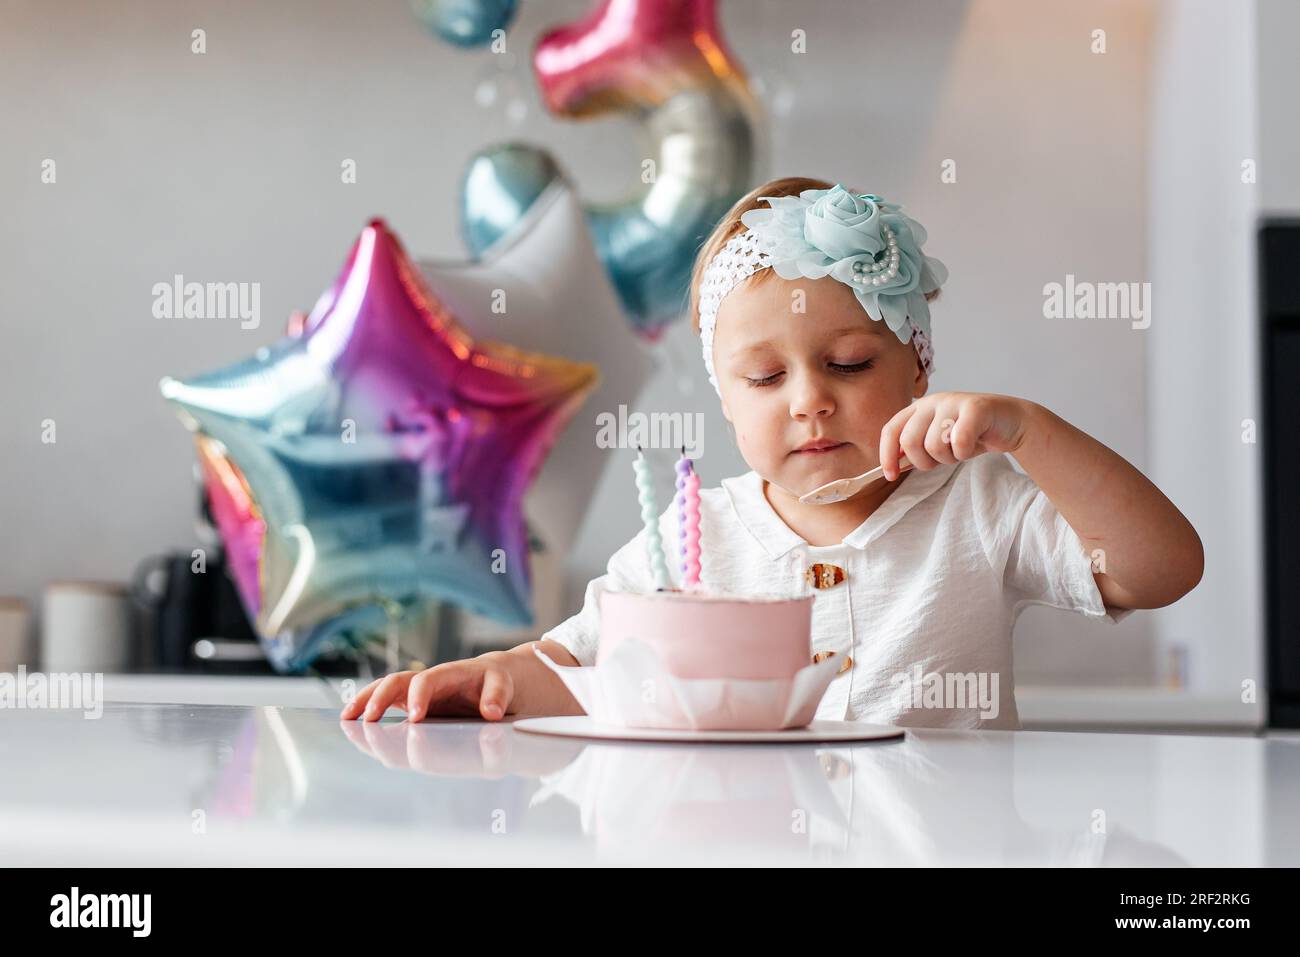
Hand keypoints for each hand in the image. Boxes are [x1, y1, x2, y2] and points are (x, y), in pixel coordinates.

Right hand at [339, 653, 516, 722]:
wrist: (493, 681)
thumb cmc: (498, 686)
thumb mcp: (505, 687)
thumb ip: (498, 698)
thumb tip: (490, 712)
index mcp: (451, 673)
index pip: (428, 680)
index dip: (419, 696)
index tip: (414, 717)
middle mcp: (428, 680)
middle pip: (398, 681)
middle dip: (381, 698)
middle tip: (370, 720)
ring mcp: (416, 691)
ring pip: (384, 689)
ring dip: (365, 701)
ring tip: (347, 718)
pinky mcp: (410, 702)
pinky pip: (384, 702)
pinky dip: (366, 708)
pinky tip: (350, 722)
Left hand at [879, 392, 1034, 480]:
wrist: (1010, 423)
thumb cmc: (972, 435)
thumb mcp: (938, 444)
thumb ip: (915, 451)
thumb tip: (892, 466)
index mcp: (919, 408)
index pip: (891, 430)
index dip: (886, 455)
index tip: (890, 476)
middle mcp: (932, 401)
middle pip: (909, 441)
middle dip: (923, 461)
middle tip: (941, 461)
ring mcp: (953, 402)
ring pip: (934, 445)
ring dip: (949, 458)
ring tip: (960, 450)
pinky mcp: (975, 407)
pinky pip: (958, 442)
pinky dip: (964, 453)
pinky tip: (973, 446)